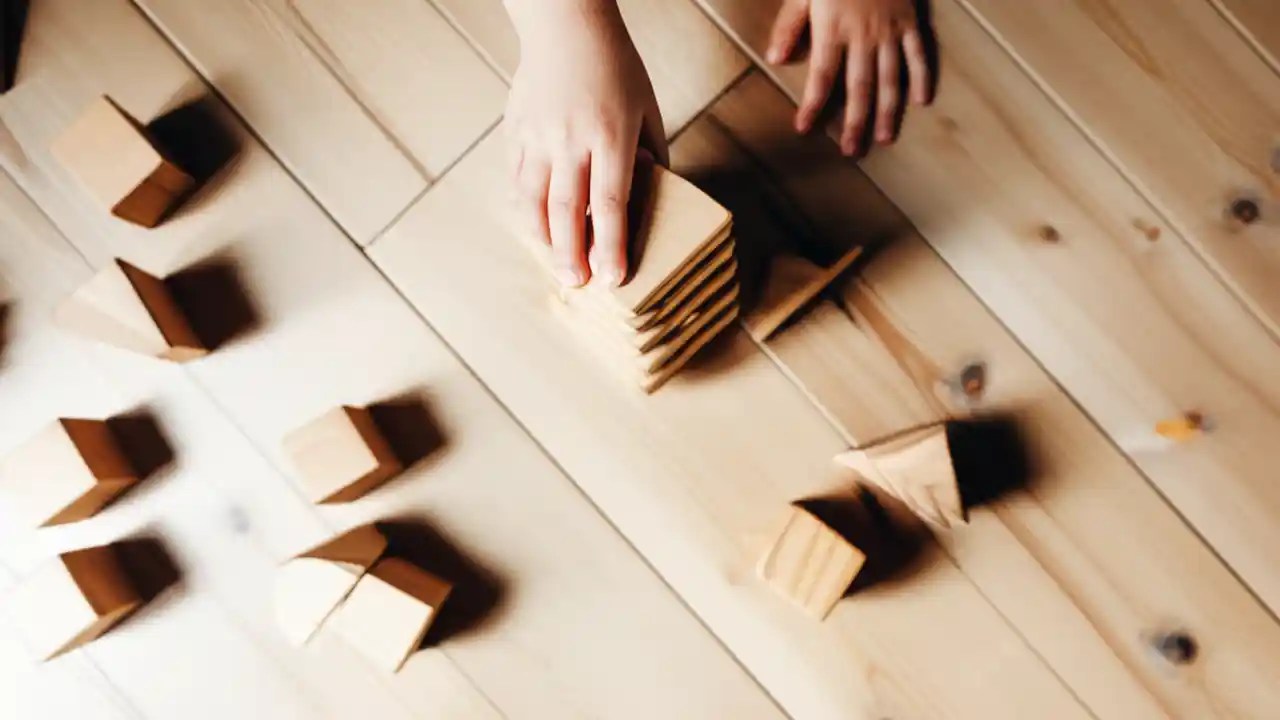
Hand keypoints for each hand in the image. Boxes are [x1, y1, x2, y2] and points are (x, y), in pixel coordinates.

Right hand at [504, 0, 665, 287]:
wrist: (566, 25)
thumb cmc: (615, 65)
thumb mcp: (647, 107)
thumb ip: (652, 153)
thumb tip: (653, 195)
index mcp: (610, 136)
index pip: (609, 204)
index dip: (611, 245)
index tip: (613, 276)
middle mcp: (570, 141)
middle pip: (567, 212)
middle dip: (572, 254)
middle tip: (578, 283)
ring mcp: (538, 136)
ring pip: (533, 201)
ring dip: (543, 239)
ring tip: (555, 263)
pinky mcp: (516, 131)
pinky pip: (516, 179)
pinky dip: (524, 208)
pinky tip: (534, 227)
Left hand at [767, 0, 931, 155]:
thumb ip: (790, 24)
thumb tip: (776, 59)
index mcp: (833, 29)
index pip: (821, 77)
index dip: (813, 105)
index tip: (804, 129)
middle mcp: (863, 36)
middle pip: (858, 87)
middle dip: (854, 122)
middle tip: (852, 152)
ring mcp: (890, 30)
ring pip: (890, 78)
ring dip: (887, 111)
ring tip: (885, 138)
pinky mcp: (910, 21)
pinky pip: (919, 54)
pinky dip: (921, 77)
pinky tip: (921, 102)